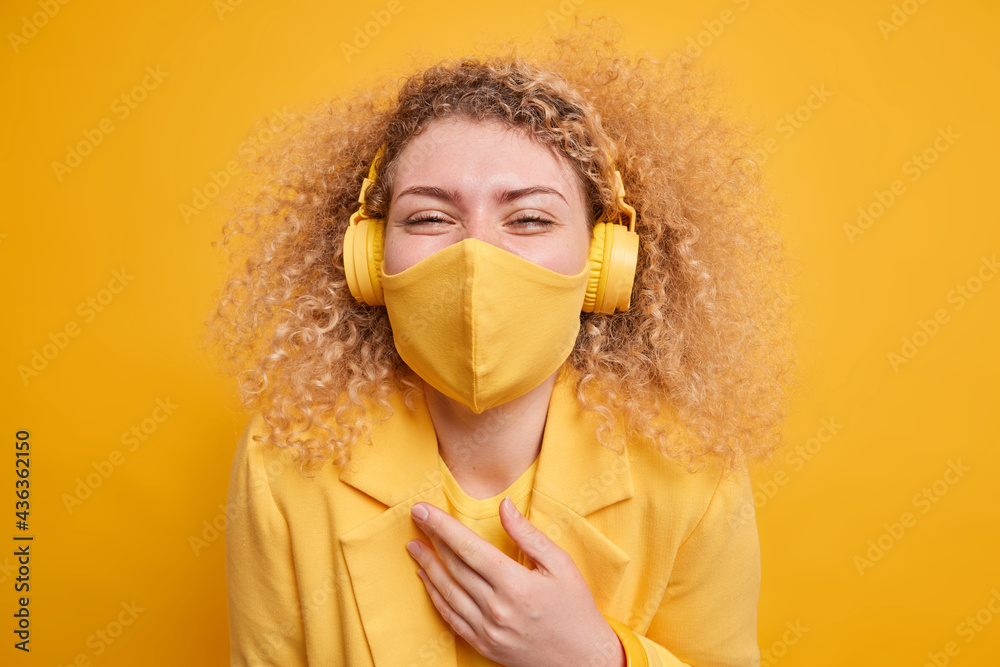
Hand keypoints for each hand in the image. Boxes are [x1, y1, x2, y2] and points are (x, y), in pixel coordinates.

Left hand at [405, 497, 625, 666]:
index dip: (443, 526)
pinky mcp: (483, 645)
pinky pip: (450, 617)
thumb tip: (504, 505)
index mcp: (516, 584)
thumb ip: (528, 534)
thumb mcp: (560, 564)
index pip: (469, 548)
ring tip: (414, 545)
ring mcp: (487, 630)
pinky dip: (434, 596)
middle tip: (417, 517)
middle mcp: (497, 608)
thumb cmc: (575, 608)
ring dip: (427, 566)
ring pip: (447, 592)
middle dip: (431, 539)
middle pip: (454, 567)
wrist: (583, 660)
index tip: (423, 508)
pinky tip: (427, 578)